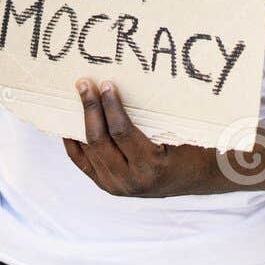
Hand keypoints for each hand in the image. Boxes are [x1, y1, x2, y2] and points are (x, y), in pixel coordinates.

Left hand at [63, 79, 214, 197]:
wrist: (196, 178)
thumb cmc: (190, 148)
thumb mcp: (178, 133)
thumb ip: (157, 115)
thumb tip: (129, 80)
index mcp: (152, 167)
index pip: (121, 132)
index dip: (111, 106)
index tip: (107, 84)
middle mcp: (131, 180)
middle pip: (99, 139)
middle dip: (90, 108)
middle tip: (84, 83)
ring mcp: (115, 185)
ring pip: (88, 148)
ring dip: (79, 120)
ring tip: (79, 95)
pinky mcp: (105, 185)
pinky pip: (80, 160)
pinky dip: (73, 140)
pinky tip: (69, 121)